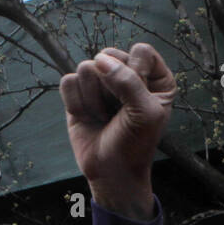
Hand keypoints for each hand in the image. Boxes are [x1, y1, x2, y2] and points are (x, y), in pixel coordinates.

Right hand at [60, 43, 175, 218]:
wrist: (111, 172)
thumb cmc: (135, 145)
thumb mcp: (145, 114)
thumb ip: (129, 82)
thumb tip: (100, 60)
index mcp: (154, 77)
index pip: (140, 52)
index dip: (135, 73)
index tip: (137, 101)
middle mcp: (127, 74)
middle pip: (109, 55)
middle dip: (110, 89)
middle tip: (118, 113)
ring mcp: (101, 82)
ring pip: (86, 68)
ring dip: (94, 100)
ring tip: (104, 118)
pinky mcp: (78, 92)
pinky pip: (68, 82)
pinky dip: (77, 104)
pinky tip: (89, 118)